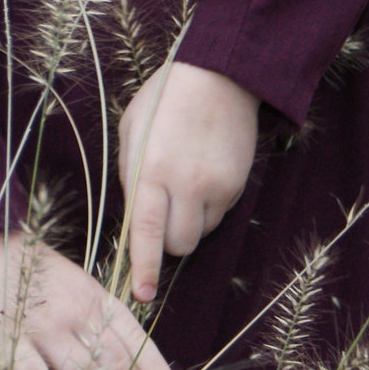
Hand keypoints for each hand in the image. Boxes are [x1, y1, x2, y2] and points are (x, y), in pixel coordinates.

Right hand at [0, 232, 179, 369]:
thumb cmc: (29, 266)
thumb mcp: (74, 279)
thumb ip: (95, 313)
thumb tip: (123, 356)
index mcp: (92, 295)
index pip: (132, 336)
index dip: (154, 367)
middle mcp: (74, 312)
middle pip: (114, 362)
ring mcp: (42, 327)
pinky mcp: (8, 340)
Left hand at [119, 63, 258, 303]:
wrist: (219, 74)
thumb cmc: (165, 99)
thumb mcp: (133, 129)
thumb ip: (131, 175)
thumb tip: (136, 216)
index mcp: (151, 169)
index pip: (147, 232)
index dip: (144, 268)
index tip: (142, 295)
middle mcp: (186, 184)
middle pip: (178, 244)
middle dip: (168, 241)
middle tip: (163, 212)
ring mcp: (216, 186)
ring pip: (201, 232)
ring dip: (190, 221)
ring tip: (185, 183)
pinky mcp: (237, 184)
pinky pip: (219, 214)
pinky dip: (208, 206)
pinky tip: (204, 173)